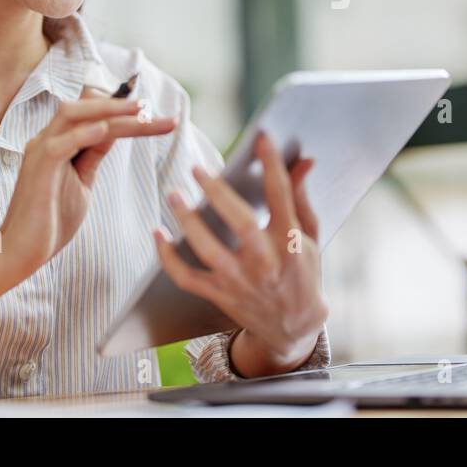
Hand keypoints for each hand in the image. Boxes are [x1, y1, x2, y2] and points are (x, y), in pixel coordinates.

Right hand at [0, 97, 175, 281]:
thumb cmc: (51, 221)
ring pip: (72, 116)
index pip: (91, 114)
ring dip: (108, 111)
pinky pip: (60, 145)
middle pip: (84, 108)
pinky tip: (106, 130)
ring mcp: (40, 152)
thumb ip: (92, 155)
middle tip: (153, 108)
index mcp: (57, 142)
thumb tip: (111, 130)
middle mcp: (46, 140)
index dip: (120, 110)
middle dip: (120, 105)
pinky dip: (83, 134)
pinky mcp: (38, 170)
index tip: (154, 115)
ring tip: (140, 112)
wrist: (21, 252)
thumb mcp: (81, 182)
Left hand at [153, 130, 327, 375]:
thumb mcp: (310, 236)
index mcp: (290, 242)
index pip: (281, 196)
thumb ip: (302, 199)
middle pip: (240, 223)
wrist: (293, 328)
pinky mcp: (219, 295)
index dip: (272, 164)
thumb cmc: (302, 273)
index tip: (261, 138)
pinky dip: (168, 257)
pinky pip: (186, 277)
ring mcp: (240, 281)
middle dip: (218, 193)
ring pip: (208, 250)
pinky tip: (157, 234)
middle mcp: (265, 262)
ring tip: (173, 194)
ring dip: (187, 222)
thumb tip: (303, 161)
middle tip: (197, 168)